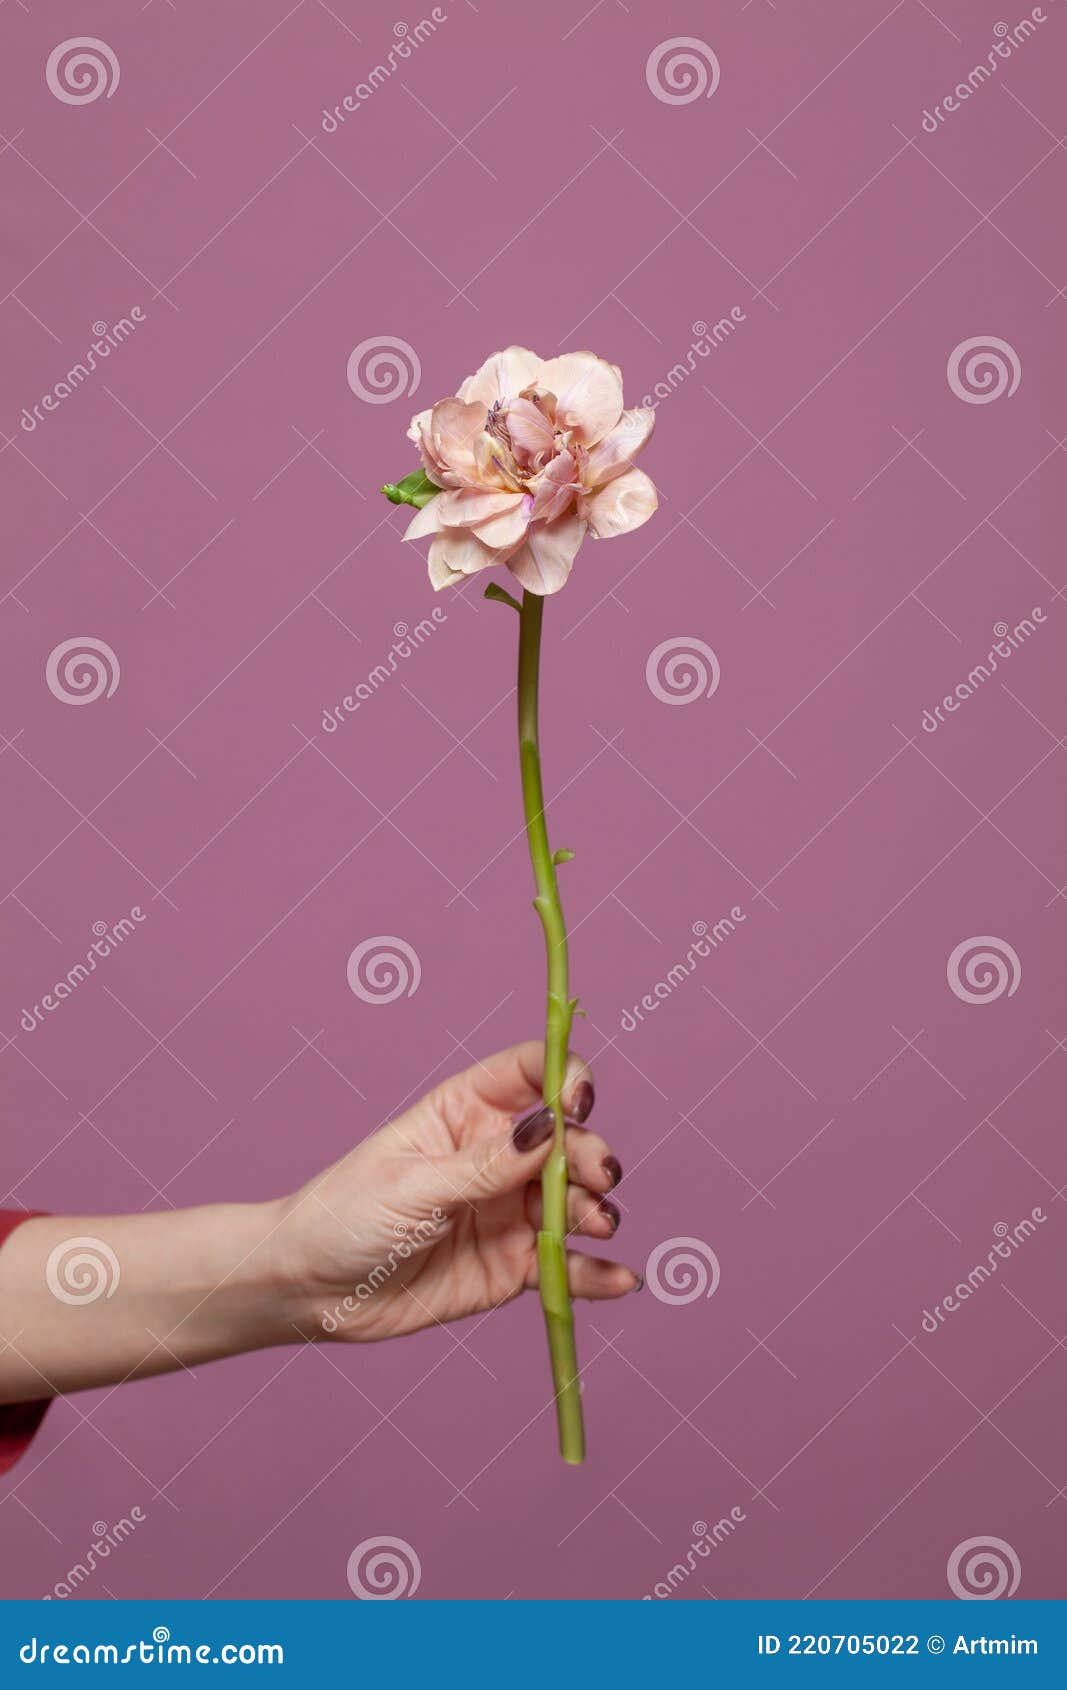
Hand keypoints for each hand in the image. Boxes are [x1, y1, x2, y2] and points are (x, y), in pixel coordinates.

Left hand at [271, 1041, 637, 1341]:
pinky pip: (564, 1266)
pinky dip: (597, 1273)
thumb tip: (549, 1129)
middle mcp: (496, 1156)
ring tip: (599, 1227)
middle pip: (566, 1139)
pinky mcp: (511, 1266)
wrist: (308, 1292)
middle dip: (590, 1154)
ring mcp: (507, 1211)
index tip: (579, 1102)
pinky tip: (620, 1279)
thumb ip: (483, 1166)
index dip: (566, 1077)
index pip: (530, 1073)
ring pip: (574, 1201)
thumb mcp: (410, 1186)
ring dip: (597, 1210)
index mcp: (465, 1111)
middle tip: (598, 1180)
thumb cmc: (343, 1217)